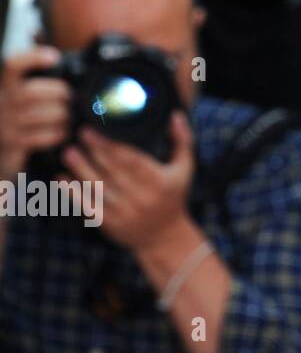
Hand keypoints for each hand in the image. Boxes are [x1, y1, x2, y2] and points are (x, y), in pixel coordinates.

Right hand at [0, 47, 69, 181]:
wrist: (5, 151)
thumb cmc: (25, 118)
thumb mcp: (28, 97)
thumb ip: (44, 81)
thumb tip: (72, 65)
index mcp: (7, 86)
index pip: (13, 65)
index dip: (33, 58)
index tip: (55, 57)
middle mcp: (2, 102)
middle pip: (31, 91)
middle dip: (60, 93)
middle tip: (71, 98)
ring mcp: (5, 124)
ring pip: (39, 114)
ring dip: (62, 115)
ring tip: (69, 117)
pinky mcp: (13, 144)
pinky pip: (41, 136)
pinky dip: (57, 133)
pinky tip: (62, 132)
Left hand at [61, 111, 195, 252]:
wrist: (164, 236)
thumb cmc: (173, 196)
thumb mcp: (185, 168)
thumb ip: (182, 140)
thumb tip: (175, 116)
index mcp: (159, 181)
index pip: (131, 160)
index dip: (110, 145)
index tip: (93, 131)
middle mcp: (141, 197)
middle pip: (112, 171)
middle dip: (94, 152)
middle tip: (78, 134)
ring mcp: (124, 211)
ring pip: (98, 187)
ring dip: (80, 169)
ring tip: (68, 153)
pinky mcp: (109, 223)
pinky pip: (88, 206)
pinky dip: (73, 193)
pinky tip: (62, 179)